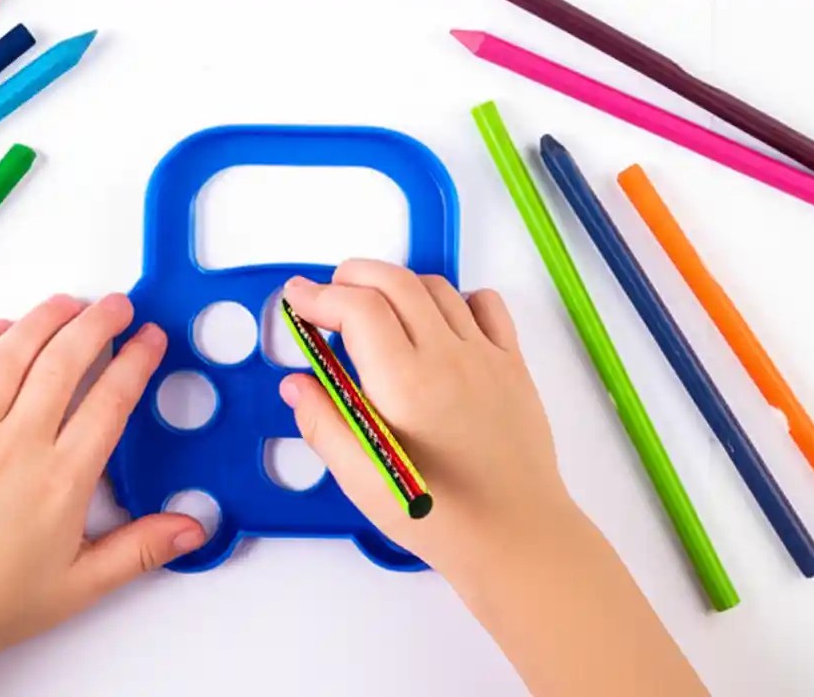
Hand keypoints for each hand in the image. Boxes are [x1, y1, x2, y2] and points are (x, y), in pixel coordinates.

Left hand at [0, 294, 205, 663]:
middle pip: (63, 363)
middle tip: (117, 305)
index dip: (136, 361)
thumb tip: (193, 528)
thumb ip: (141, 550)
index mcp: (61, 481)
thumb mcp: (82, 584)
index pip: (110, 401)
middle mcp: (17, 447)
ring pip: (9, 356)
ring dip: (41, 320)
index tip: (150, 339)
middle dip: (96, 324)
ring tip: (66, 302)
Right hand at [280, 259, 574, 575]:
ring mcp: (484, 357)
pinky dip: (454, 297)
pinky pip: (486, 305)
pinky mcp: (511, 365)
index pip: (357, 307)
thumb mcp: (364, 481)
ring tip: (373, 306)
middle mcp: (447, 358)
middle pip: (394, 282)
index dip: (319, 295)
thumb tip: (297, 384)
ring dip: (397, 284)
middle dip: (352, 276)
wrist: (516, 537)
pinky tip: (437, 319)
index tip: (297, 298)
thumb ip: (324, 425)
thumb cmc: (442, 518)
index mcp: (405, 384)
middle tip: (326, 294)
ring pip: (436, 287)